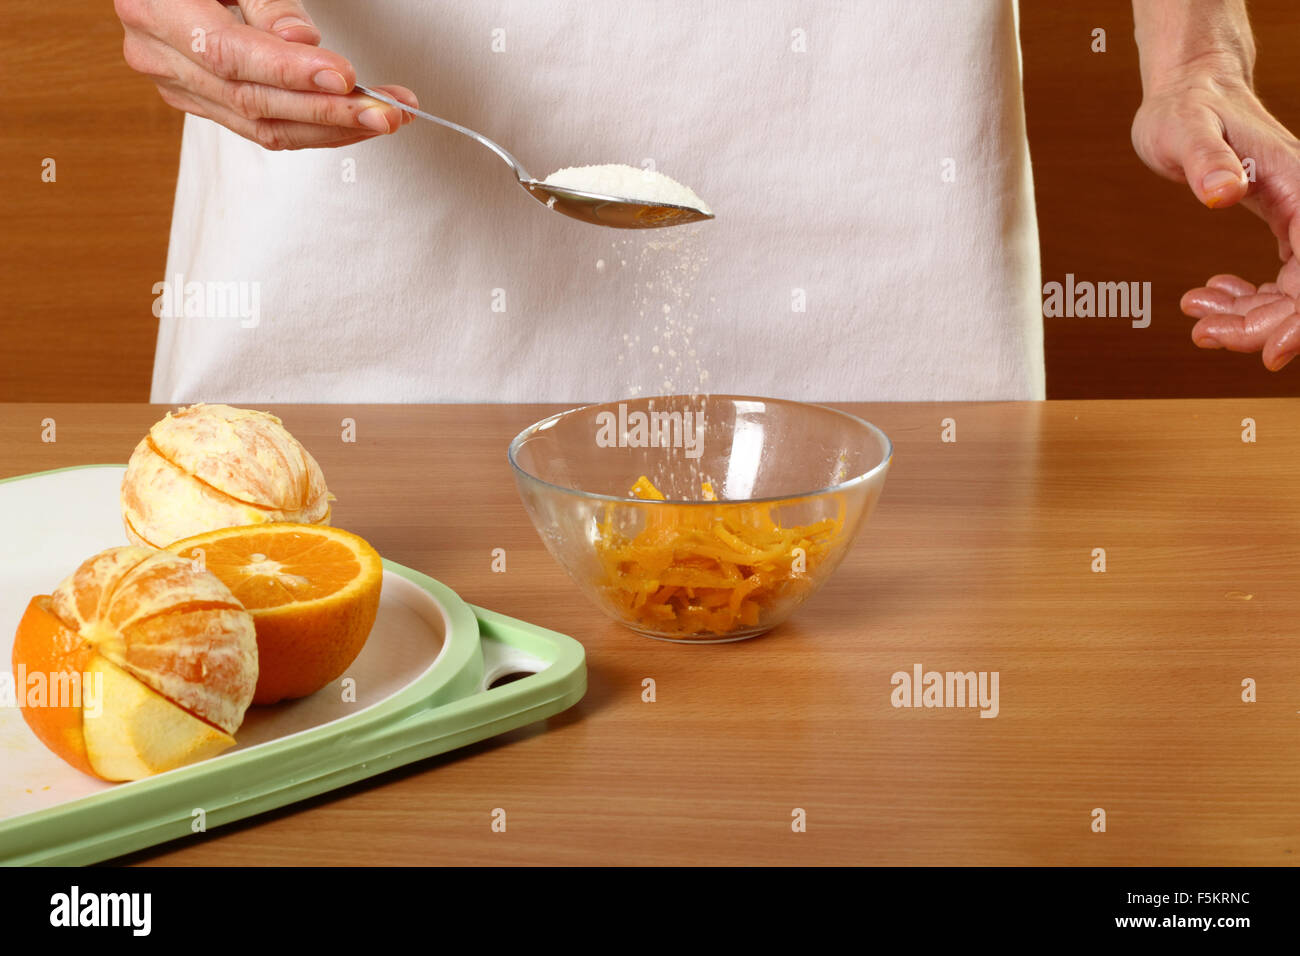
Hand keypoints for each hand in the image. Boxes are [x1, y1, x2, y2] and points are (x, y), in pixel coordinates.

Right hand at [116, 0, 416, 149]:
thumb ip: (265, 1)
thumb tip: (301, 41)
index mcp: (157, 9)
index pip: (229, 54)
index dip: (290, 73)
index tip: (346, 78)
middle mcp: (160, 56)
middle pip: (252, 101)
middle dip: (329, 112)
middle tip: (388, 111)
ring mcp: (178, 85)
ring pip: (261, 126)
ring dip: (333, 128)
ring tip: (385, 117)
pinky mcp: (200, 101)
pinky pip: (260, 127)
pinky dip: (312, 128)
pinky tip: (353, 122)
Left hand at [1132, 68, 1299, 368]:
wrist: (1189, 92)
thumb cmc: (1187, 107)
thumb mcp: (1185, 131)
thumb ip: (1205, 161)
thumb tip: (1221, 194)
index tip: (1269, 354)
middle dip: (1262, 325)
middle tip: (1203, 332)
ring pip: (1295, 292)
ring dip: (1250, 316)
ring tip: (1196, 312)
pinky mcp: (1285, 223)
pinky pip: (1282, 280)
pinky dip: (1247, 300)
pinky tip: (1207, 296)